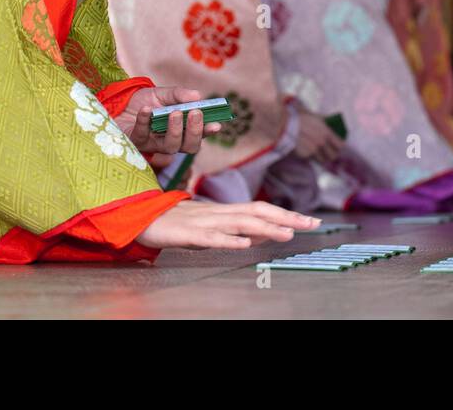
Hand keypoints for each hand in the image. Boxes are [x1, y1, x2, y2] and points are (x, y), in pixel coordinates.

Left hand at [113, 86, 223, 154]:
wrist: (118, 104)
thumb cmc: (145, 101)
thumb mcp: (164, 94)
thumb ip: (180, 95)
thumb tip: (198, 96)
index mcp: (182, 129)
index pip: (199, 135)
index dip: (208, 131)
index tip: (216, 125)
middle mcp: (170, 140)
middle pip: (188, 146)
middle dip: (194, 131)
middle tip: (195, 113)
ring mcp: (153, 144)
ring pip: (170, 146)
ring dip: (174, 130)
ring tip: (174, 112)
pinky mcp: (136, 143)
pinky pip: (143, 135)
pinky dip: (145, 120)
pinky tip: (146, 110)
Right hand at [137, 200, 321, 250]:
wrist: (141, 217)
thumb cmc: (178, 223)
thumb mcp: (212, 226)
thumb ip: (236, 228)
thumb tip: (263, 233)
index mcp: (226, 211)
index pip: (262, 209)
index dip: (287, 214)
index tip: (311, 221)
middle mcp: (219, 213)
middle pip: (257, 212)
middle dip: (286, 218)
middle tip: (312, 224)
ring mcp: (204, 222)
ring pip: (239, 222)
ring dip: (265, 227)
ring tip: (287, 233)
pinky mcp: (188, 234)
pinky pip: (211, 237)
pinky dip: (229, 239)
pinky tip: (244, 244)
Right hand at [294, 111, 344, 163]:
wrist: (285, 126)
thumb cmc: (301, 119)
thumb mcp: (316, 117)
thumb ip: (326, 121)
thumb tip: (335, 122)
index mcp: (326, 132)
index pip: (340, 145)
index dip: (339, 147)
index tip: (337, 147)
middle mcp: (322, 143)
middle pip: (333, 156)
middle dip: (331, 154)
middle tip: (328, 152)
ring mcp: (313, 150)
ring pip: (323, 160)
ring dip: (321, 157)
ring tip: (317, 152)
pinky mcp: (305, 156)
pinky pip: (312, 159)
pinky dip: (311, 156)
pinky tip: (307, 150)